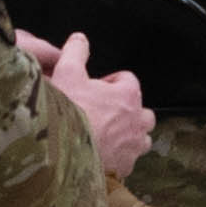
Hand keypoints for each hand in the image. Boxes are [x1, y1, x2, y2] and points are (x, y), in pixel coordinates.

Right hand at [17, 28, 155, 175]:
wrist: (63, 154)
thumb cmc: (68, 113)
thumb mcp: (67, 73)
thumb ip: (76, 53)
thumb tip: (79, 39)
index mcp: (127, 95)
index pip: (128, 80)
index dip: (111, 81)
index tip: (96, 87)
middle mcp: (137, 121)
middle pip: (142, 111)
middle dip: (128, 110)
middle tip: (104, 111)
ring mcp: (133, 146)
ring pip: (142, 137)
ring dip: (130, 134)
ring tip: (108, 135)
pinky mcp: (125, 167)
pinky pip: (130, 160)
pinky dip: (121, 156)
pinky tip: (103, 155)